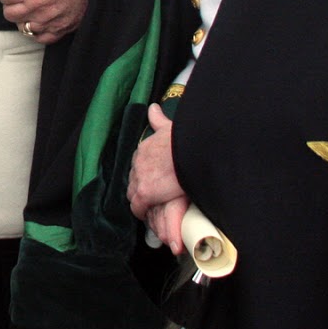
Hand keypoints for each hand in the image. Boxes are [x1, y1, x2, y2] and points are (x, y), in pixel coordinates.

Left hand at [0, 0, 86, 43]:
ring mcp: (49, 21)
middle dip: (11, 3)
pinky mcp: (61, 30)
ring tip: (33, 6)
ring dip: (23, 17)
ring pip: (21, 27)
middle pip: (8, 13)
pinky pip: (39, 38)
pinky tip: (41, 19)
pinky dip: (37, 30)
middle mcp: (38, 7)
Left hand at [128, 102, 189, 254]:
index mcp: (145, 147)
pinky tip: (150, 220)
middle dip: (142, 191)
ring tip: (153, 214)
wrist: (193, 145)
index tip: (153, 183)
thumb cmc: (188, 137)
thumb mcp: (170, 125)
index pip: (139, 166)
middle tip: (154, 200)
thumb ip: (158, 119)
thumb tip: (152, 107)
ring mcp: (140, 178)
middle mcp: (138, 161)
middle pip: (134, 181)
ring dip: (143, 204)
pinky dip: (144, 215)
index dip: (145, 177)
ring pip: (135, 195)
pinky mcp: (146, 193)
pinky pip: (139, 208)